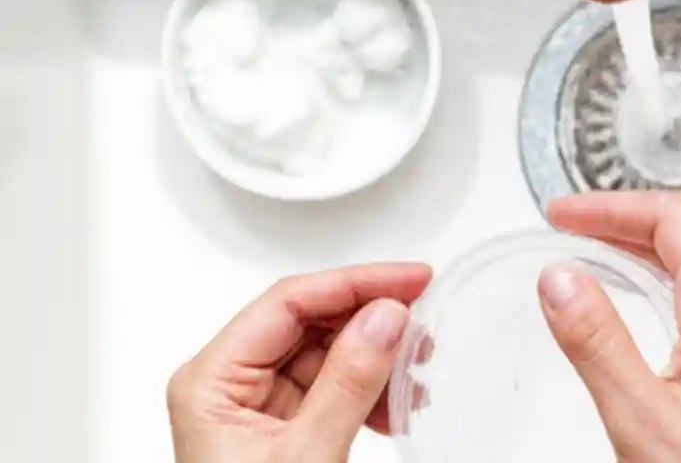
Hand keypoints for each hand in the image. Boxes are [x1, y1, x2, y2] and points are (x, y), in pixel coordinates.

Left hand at [167, 263, 431, 462]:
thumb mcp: (307, 458)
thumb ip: (348, 382)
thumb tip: (385, 316)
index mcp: (211, 381)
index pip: (288, 301)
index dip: (354, 283)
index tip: (410, 279)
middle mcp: (229, 386)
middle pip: (308, 320)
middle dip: (371, 319)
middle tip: (425, 316)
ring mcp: (257, 407)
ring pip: (326, 351)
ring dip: (378, 356)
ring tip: (418, 367)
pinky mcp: (284, 429)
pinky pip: (333, 385)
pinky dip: (371, 388)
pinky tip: (398, 401)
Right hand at [538, 192, 680, 462]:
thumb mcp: (643, 418)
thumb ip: (597, 341)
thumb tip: (560, 278)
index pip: (675, 218)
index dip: (613, 204)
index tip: (562, 212)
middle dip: (623, 221)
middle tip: (568, 226)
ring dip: (642, 253)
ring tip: (591, 255)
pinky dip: (662, 288)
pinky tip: (635, 310)